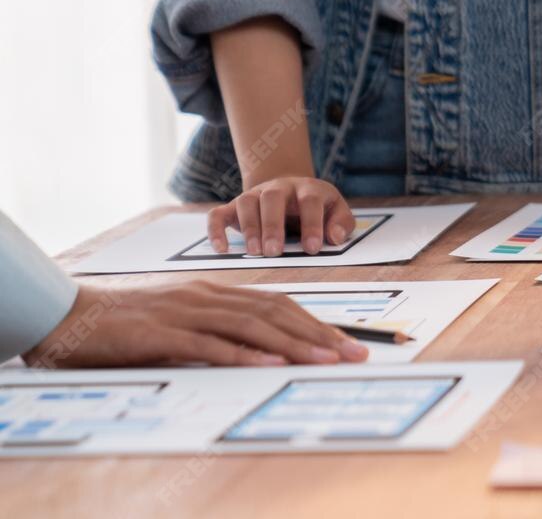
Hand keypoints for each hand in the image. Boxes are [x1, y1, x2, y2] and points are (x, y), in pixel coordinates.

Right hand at [23, 283, 369, 367]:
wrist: (72, 314)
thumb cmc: (129, 322)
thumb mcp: (182, 319)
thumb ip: (218, 329)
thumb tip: (261, 350)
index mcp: (215, 291)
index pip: (278, 303)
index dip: (316, 321)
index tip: (348, 341)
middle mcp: (207, 296)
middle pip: (275, 311)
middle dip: (319, 332)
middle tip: (354, 352)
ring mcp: (185, 312)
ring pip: (250, 325)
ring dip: (292, 343)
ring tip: (325, 358)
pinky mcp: (161, 333)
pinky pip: (209, 343)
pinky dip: (242, 354)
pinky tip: (268, 364)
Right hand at [210, 176, 353, 255]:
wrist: (289, 190)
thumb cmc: (317, 207)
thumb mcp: (336, 211)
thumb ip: (342, 223)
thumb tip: (335, 237)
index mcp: (307, 188)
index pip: (310, 201)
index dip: (312, 224)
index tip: (312, 248)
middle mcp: (279, 188)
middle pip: (273, 198)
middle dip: (273, 225)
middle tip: (275, 251)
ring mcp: (254, 195)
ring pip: (246, 203)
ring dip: (249, 227)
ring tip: (255, 252)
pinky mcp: (234, 207)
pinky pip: (218, 214)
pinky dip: (216, 230)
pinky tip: (222, 248)